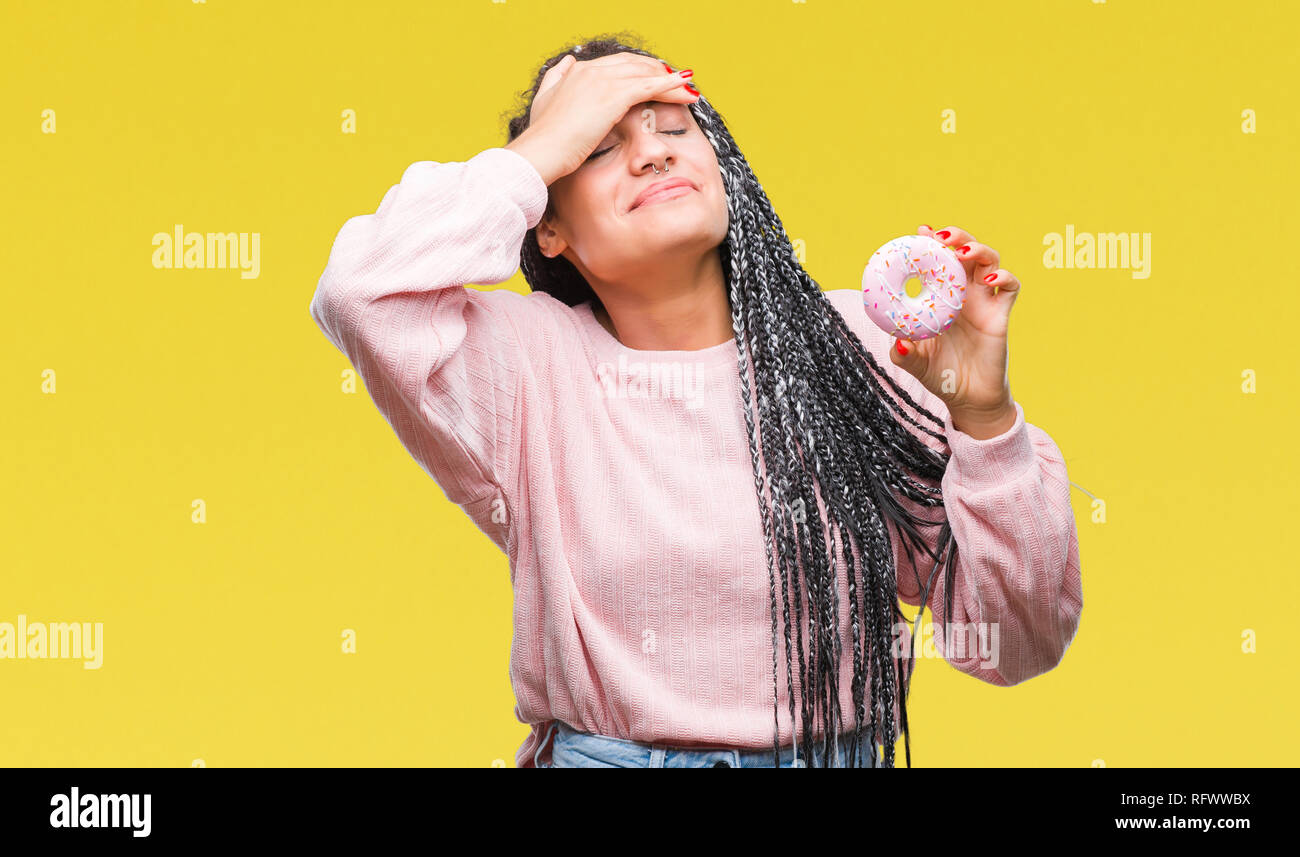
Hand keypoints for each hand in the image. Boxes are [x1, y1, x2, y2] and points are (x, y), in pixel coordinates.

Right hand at [504, 52, 698, 185]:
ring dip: (671, 81)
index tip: (655, 78)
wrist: (541, 152)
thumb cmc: (543, 138)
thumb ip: (556, 80)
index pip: (618, 64)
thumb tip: (568, 62)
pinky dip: (671, 87)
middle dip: (659, 72)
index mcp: (579, 72)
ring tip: (689, 88)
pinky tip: (686, 90)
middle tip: (678, 81)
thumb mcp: (545, 102)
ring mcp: (603, 81)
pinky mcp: (614, 97)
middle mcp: (592, 70)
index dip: (639, 70)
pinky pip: (650, 87)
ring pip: (646, 74)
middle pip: (635, 64)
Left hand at [887, 225, 1019, 439]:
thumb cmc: (939, 375)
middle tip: (941, 235)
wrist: (968, 399)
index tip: (920, 231)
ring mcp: (983, 302)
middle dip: (956, 236)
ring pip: (989, 261)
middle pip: (965, 251)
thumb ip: (904, 353)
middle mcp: (963, 294)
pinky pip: (1009, 286)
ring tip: (962, 251)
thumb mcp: (915, 363)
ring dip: (978, 249)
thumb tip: (898, 344)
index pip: (937, 261)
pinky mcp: (1000, 314)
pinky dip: (1003, 276)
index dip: (930, 243)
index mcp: (939, 297)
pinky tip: (989, 278)